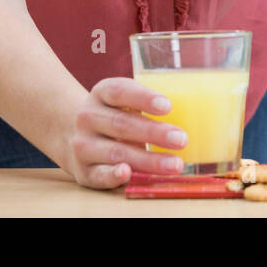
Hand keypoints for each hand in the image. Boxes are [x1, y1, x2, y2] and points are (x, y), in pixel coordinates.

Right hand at [58, 78, 191, 188]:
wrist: (70, 132)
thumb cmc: (112, 113)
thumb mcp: (122, 100)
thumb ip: (148, 103)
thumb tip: (195, 111)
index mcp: (102, 93)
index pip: (120, 91)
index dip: (144, 98)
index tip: (168, 106)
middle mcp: (89, 117)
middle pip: (122, 124)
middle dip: (154, 133)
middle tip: (182, 139)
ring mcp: (83, 145)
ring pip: (116, 152)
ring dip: (147, 160)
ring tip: (175, 164)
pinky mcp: (83, 171)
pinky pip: (99, 175)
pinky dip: (113, 176)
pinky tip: (128, 174)